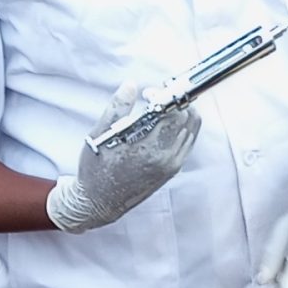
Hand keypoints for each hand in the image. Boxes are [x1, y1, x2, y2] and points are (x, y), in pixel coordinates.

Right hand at [45, 85, 199, 232]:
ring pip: (192, 129)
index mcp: (148, 148)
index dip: (165, 96)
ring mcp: (172, 165)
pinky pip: (188, 141)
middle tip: (157, 97)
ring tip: (161, 107)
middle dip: (175, 101)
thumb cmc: (96, 170)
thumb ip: (117, 108)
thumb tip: (131, 85)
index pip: (175, 113)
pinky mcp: (173, 170)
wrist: (99, 203)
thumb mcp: (100, 135)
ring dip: (181, 112)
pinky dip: (181, 127)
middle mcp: (166, 158)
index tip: (149, 94)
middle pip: (188, 118)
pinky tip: (164, 123)